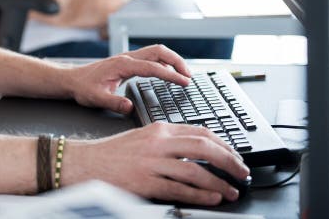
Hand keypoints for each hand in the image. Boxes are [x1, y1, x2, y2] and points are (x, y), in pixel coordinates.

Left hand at [63, 44, 190, 113]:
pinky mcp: (128, 62)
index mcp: (123, 65)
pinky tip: (168, 73)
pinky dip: (164, 62)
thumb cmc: (83, 88)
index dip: (171, 74)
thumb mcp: (96, 99)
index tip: (184, 82)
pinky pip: (151, 57)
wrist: (72, 80)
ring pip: (156, 52)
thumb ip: (113, 103)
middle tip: (189, 76)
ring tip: (184, 75)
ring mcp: (128, 58)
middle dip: (177, 61)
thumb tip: (129, 108)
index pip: (153, 67)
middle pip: (159, 51)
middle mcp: (127, 58)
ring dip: (172, 60)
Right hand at [64, 123, 249, 203]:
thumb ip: (168, 140)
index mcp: (160, 129)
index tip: (235, 155)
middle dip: (229, 160)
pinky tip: (212, 198)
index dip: (224, 144)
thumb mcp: (143, 137)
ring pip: (196, 169)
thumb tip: (196, 149)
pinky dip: (200, 194)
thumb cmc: (113, 153)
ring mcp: (153, 162)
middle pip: (204, 147)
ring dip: (219, 182)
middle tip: (242, 171)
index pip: (201, 132)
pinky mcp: (146, 181)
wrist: (86, 163)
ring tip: (231, 191)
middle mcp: (159, 142)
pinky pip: (180, 188)